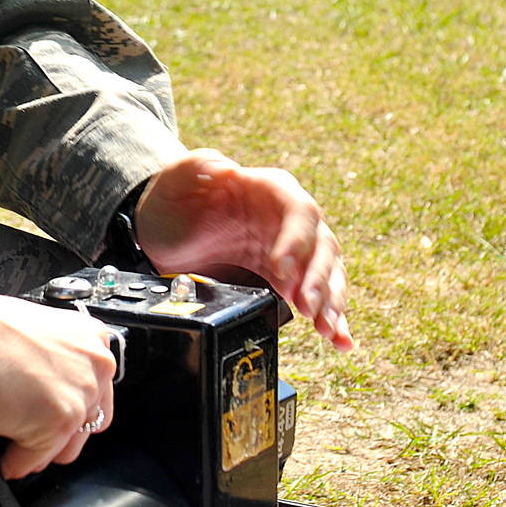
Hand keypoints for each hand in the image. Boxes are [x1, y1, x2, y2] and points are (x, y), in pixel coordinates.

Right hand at [0, 295, 120, 480]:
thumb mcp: (35, 327)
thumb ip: (53, 355)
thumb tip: (43, 379)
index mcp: (93, 339)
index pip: (97, 388)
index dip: (70, 404)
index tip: (52, 410)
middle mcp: (95, 369)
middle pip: (87, 421)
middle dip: (59, 432)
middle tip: (32, 431)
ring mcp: (79, 399)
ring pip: (65, 447)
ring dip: (41, 450)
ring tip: (17, 448)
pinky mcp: (56, 426)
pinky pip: (35, 460)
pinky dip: (16, 463)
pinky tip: (4, 458)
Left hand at [134, 150, 353, 348]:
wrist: (165, 230)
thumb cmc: (175, 198)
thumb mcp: (178, 176)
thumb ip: (200, 166)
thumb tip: (226, 169)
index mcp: (270, 188)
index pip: (298, 210)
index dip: (297, 240)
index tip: (282, 269)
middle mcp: (289, 219)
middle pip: (322, 246)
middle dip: (317, 280)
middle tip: (307, 307)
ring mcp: (293, 250)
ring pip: (327, 275)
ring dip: (330, 303)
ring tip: (327, 329)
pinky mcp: (287, 279)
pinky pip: (318, 298)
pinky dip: (332, 319)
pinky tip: (340, 340)